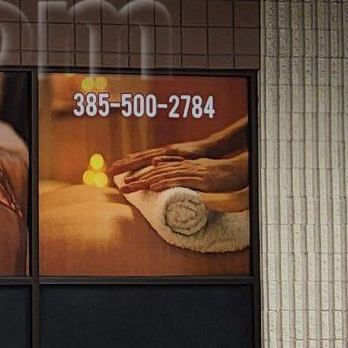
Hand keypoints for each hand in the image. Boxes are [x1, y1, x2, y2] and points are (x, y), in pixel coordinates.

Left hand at [0, 124, 23, 213]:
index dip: (0, 194)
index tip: (9, 205)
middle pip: (1, 183)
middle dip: (10, 199)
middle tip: (18, 215)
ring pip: (4, 180)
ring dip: (11, 194)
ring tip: (17, 211)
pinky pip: (3, 175)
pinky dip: (8, 187)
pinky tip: (11, 197)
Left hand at [111, 149, 246, 195]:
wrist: (233, 169)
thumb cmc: (213, 171)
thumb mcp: (191, 170)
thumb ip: (175, 172)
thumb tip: (159, 176)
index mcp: (175, 161)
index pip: (149, 163)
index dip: (132, 167)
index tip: (117, 173)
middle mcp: (178, 162)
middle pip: (150, 167)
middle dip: (131, 173)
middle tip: (114, 178)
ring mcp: (187, 168)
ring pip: (161, 173)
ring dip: (143, 180)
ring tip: (128, 186)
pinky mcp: (197, 176)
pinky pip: (178, 179)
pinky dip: (165, 182)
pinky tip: (153, 186)